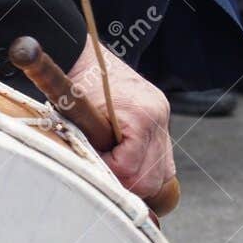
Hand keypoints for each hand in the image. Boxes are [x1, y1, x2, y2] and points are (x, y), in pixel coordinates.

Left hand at [66, 47, 174, 198]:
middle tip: (104, 175)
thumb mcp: (80, 121)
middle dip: (126, 184)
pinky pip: (164, 159)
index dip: (108, 175)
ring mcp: (163, 118)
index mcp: (141, 116)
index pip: (129, 169)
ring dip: (138, 179)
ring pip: (162, 173)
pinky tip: (129, 165)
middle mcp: (159, 117)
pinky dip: (146, 167)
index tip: (92, 166)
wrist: (86, 58)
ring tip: (116, 171)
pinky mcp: (161, 120)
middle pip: (151, 179)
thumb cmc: (78, 87)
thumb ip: (94, 153)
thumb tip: (100, 182)